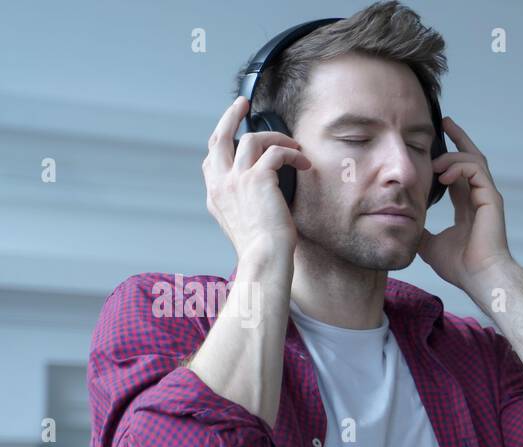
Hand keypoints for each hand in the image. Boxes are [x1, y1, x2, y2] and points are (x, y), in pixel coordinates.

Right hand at [202, 96, 311, 261]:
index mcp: (215, 196)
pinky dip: (292, 154)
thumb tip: (258, 192)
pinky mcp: (257, 179)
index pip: (211, 159)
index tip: (233, 131)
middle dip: (230, 116)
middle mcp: (221, 184)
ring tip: (294, 146)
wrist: (264, 259)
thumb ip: (242, 204)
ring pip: (251, 138)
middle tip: (243, 103)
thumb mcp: (243, 224)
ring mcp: (236, 180)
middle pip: (219, 137)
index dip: (222, 141)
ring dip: (276, 137)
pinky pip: (276, 152)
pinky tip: (303, 163)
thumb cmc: (262, 249)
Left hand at [417, 116, 513, 288]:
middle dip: (458, 138)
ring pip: (473, 160)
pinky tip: (443, 174)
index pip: (458, 173)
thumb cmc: (461, 267)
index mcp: (467, 207)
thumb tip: (402, 226)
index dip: (447, 158)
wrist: (480, 278)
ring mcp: (487, 197)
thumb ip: (420, 230)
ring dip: (453, 156)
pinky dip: (458, 167)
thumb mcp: (429, 244)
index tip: (434, 145)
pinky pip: (475, 169)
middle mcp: (479, 198)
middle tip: (443, 122)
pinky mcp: (491, 198)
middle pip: (470, 158)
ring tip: (435, 161)